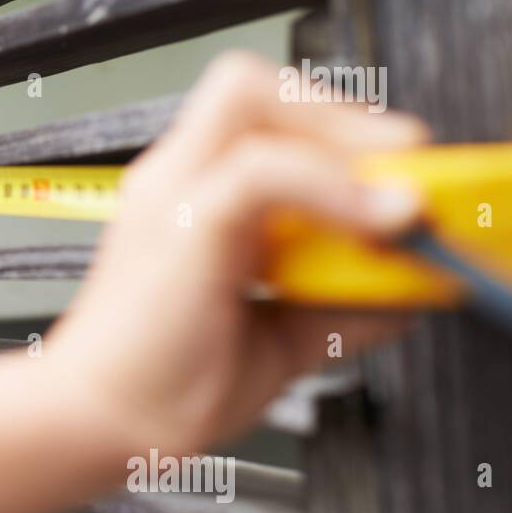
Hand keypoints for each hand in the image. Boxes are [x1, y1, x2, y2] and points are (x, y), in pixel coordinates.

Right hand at [46, 50, 431, 455]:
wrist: (101, 426)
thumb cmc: (164, 387)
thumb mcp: (280, 341)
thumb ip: (340, 307)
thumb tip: (410, 290)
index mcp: (191, 200)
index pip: (261, 118)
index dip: (334, 130)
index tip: (393, 174)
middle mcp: (174, 182)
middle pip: (250, 85)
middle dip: (339, 114)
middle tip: (399, 172)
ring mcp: (170, 193)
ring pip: (247, 96)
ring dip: (336, 135)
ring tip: (388, 198)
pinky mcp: (182, 222)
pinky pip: (264, 169)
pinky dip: (332, 189)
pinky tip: (373, 226)